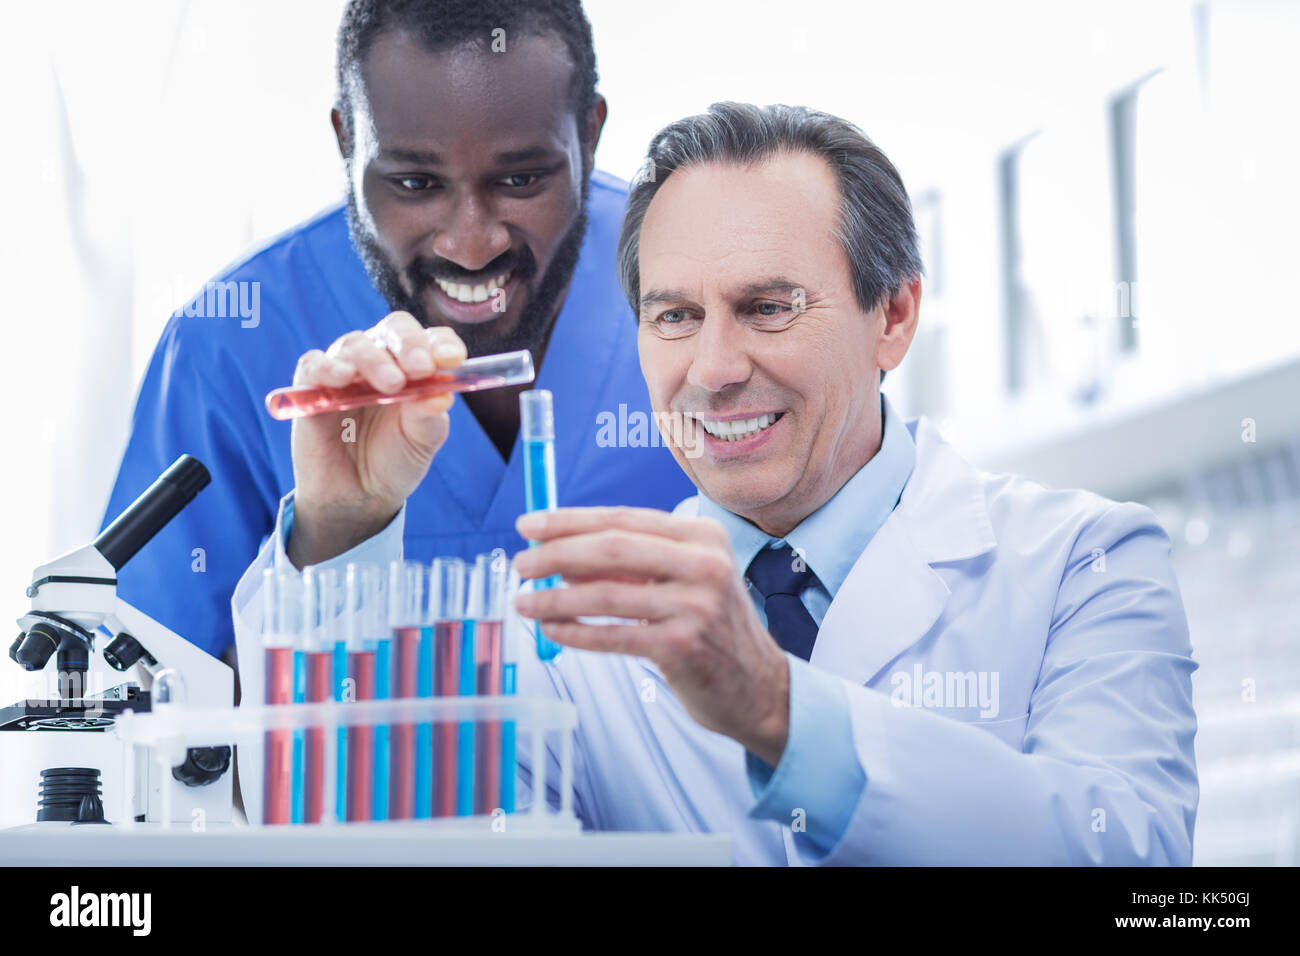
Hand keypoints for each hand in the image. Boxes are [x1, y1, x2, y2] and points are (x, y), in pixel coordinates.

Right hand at [287, 311, 466, 567]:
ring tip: (391, 384)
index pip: (430, 340)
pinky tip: (343, 378)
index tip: (453, 359)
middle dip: (409, 345)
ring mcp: (345, 370)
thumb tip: (442, 394)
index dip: (442, 343)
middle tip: (420, 369)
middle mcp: (381, 360)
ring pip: (355, 345)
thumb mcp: (421, 442)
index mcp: (415, 367)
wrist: (358, 496)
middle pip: (394, 330)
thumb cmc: (394, 460)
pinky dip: (328, 367)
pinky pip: (314, 364)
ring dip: (375, 360)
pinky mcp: (311, 387)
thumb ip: (428, 416)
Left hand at [512, 506, 791, 764]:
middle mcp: (705, 564)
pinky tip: (552, 630)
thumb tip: (560, 556)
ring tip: (524, 602)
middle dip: (556, 553)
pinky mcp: (683, 646)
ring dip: (555, 598)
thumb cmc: (711, 627)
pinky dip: (576, 631)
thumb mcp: (681, 580)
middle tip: (520, 564)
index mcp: (702, 536)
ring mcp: (697, 605)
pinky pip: (613, 635)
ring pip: (606, 594)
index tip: (529, 525)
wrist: (758, 686)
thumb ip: (630, 565)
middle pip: (612, 548)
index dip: (570, 520)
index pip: (623, 519)